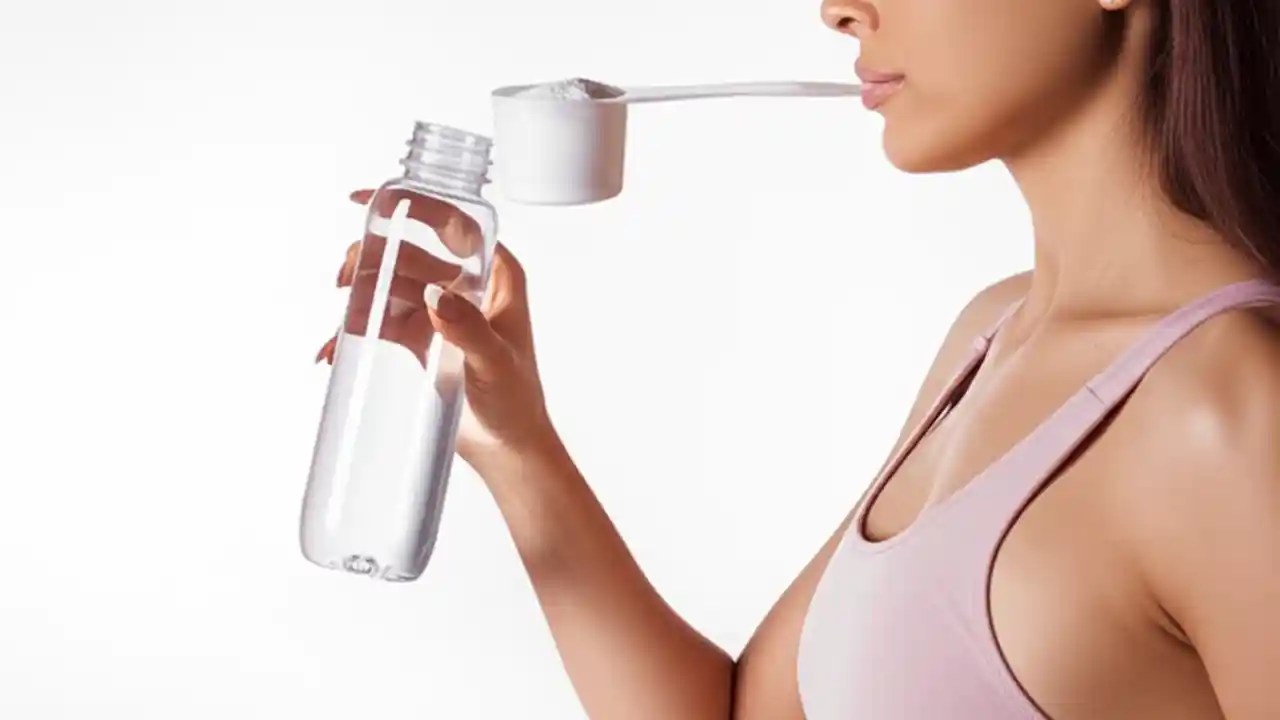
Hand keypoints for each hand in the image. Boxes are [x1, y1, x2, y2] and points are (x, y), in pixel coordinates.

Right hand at [317, 187, 561, 476]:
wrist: (507, 448)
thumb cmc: (516, 403)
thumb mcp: (495, 363)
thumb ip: (469, 330)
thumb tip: (435, 297)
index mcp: (497, 275)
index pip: (455, 225)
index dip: (416, 205)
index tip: (375, 199)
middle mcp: (467, 286)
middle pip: (409, 252)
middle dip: (372, 257)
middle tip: (344, 278)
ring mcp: (440, 310)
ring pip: (390, 283)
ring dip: (360, 293)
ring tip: (343, 318)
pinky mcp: (421, 336)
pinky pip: (381, 319)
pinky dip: (356, 328)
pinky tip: (334, 347)